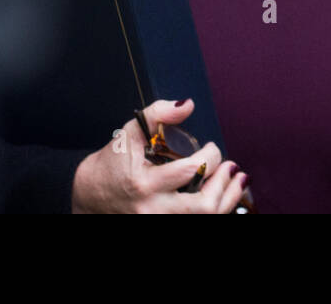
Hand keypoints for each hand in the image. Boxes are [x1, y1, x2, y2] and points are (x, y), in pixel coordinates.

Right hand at [70, 98, 249, 212]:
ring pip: (205, 219)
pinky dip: (216, 210)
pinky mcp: (164, 226)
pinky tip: (225, 197)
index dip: (209, 157)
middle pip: (203, 206)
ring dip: (228, 199)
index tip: (211, 148)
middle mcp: (154, 209)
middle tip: (231, 166)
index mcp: (145, 184)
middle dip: (224, 184)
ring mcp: (159, 222)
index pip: (189, 171)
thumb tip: (187, 105)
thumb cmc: (113, 164)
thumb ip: (157, 114)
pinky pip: (198, 223)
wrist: (92, 195)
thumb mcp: (129, 133)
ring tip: (237, 181)